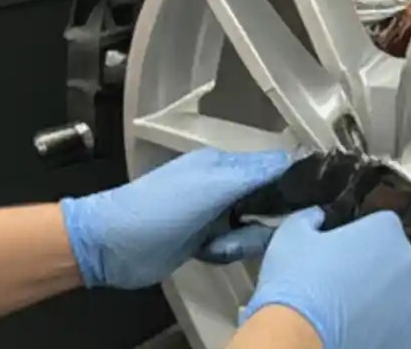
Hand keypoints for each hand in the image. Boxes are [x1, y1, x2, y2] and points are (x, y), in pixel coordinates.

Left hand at [61, 148, 291, 288]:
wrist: (110, 247)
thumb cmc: (157, 209)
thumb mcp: (212, 186)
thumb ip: (255, 174)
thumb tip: (296, 159)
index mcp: (224, 164)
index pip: (273, 168)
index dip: (289, 184)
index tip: (300, 203)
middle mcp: (222, 185)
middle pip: (268, 200)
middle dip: (264, 219)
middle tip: (247, 230)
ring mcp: (214, 214)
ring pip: (254, 226)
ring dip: (244, 239)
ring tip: (221, 244)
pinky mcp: (206, 239)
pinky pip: (237, 244)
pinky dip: (229, 251)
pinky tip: (211, 252)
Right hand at [242, 208, 410, 348]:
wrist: (298, 341)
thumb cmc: (296, 286)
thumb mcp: (291, 236)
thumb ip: (310, 218)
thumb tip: (317, 217)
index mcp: (386, 231)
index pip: (379, 225)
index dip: (358, 238)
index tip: (340, 252)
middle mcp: (408, 263)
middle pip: (393, 260)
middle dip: (372, 269)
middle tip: (341, 284)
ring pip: (399, 295)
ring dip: (380, 300)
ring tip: (347, 313)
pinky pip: (399, 326)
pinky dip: (383, 329)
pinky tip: (356, 332)